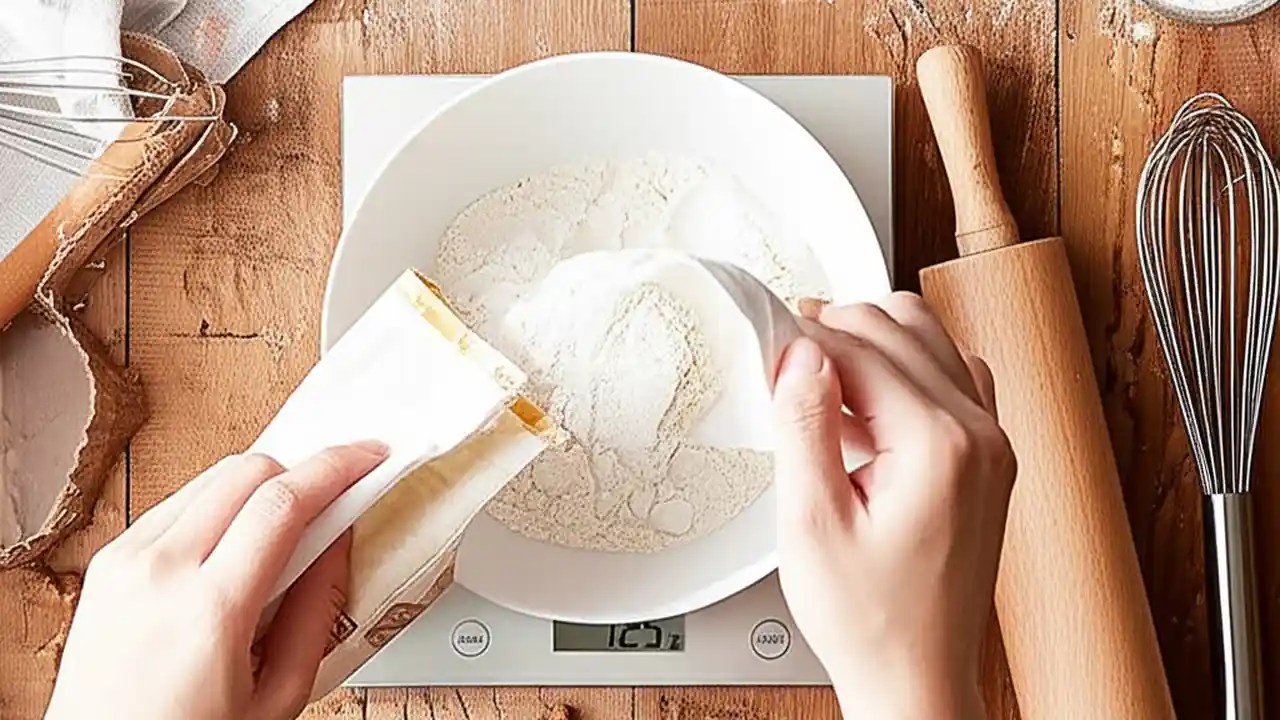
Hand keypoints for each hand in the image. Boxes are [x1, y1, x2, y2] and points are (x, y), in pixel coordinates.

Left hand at [46, 441, 388, 719]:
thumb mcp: (277, 698)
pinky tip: (234, 546)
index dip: (337, 467)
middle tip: (334, 495)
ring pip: (210, 479)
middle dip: (301, 471)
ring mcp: (124, 561)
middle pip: (247, 470)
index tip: (369, 456)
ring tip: (282, 532)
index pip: (283, 501)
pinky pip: (176, 506)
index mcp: (209, 609)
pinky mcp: (107, 563)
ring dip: (258, 488)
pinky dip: (217, 509)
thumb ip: (316, 614)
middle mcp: (158, 571)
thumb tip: (337, 545)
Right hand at [772, 293, 1014, 719]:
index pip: (860, 350)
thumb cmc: (870, 621)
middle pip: (899, 330)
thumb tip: (800, 354)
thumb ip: (805, 427)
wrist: (916, 677)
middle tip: (782, 358)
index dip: (802, 337)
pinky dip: (904, 369)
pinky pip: (951, 377)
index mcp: (940, 445)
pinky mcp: (987, 458)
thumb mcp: (811, 524)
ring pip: (931, 341)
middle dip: (834, 330)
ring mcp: (992, 444)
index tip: (764, 336)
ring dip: (871, 342)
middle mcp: (980, 434)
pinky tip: (865, 402)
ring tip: (817, 376)